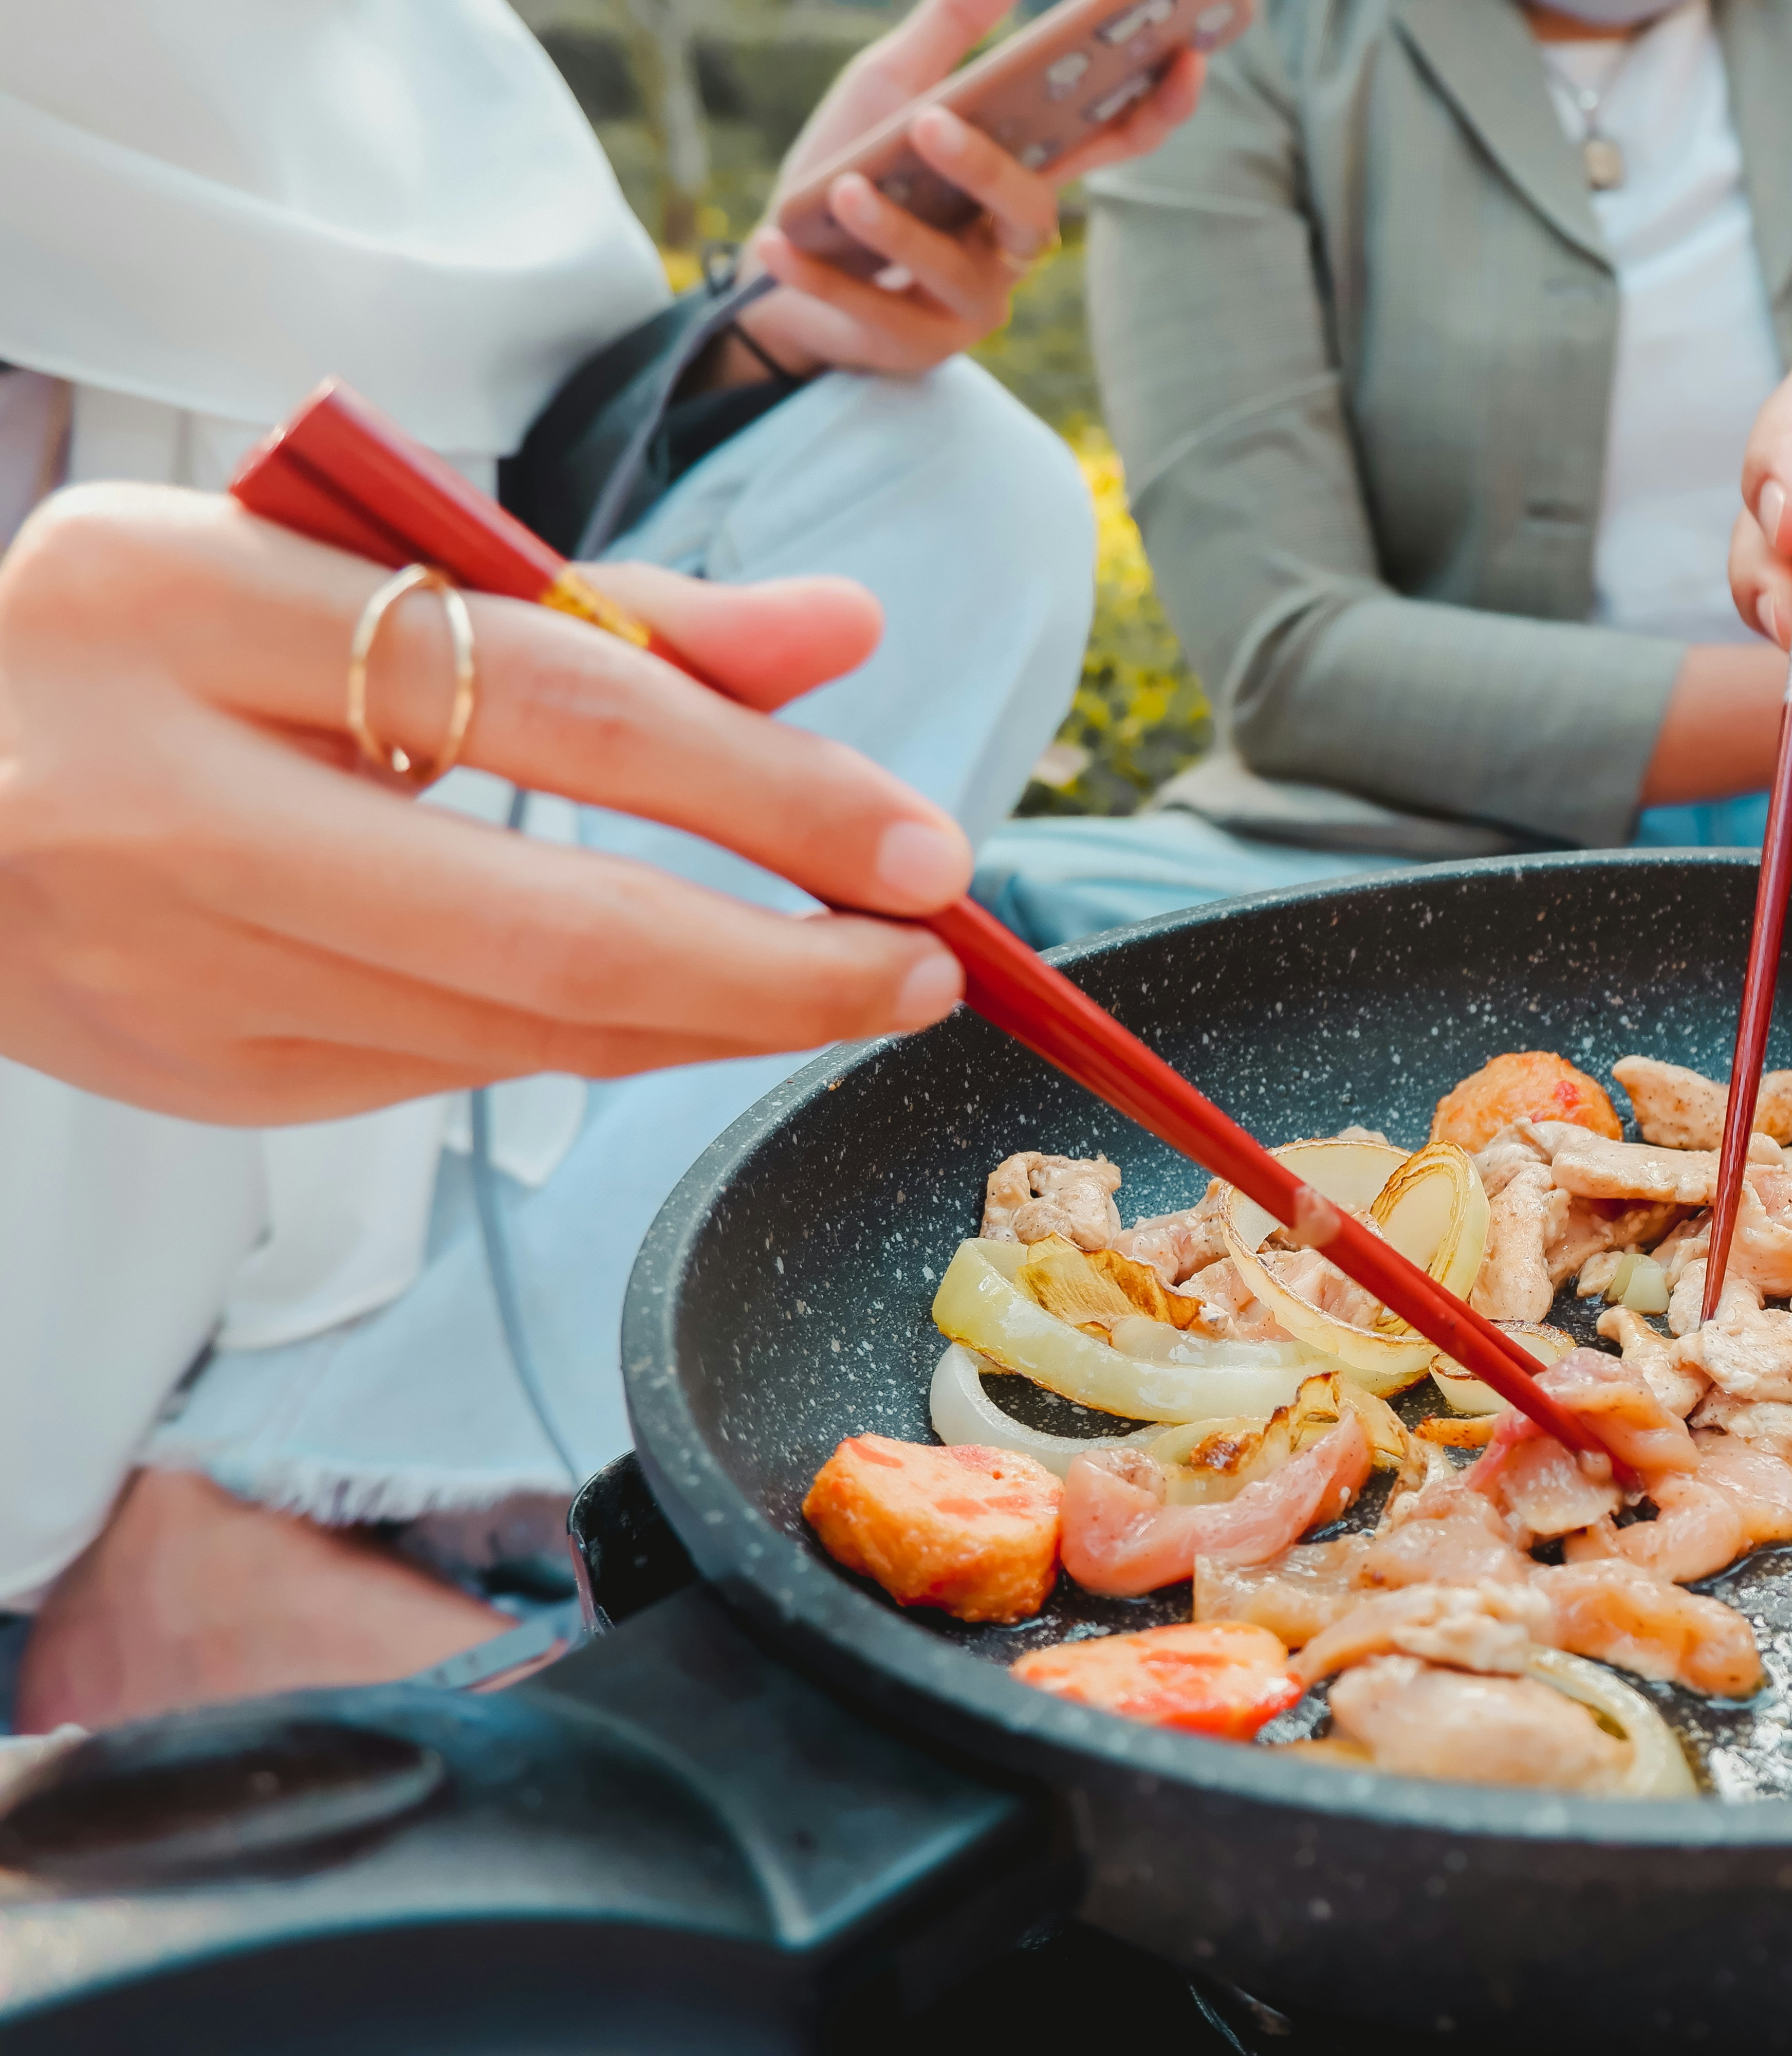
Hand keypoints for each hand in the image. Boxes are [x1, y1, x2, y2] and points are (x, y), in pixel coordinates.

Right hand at [0, 484, 976, 1125]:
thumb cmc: (160, 646)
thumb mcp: (347, 563)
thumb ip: (607, 608)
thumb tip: (844, 635)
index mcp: (190, 601)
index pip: (557, 709)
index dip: (768, 789)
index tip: (924, 846)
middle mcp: (160, 794)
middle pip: (553, 926)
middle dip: (781, 970)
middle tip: (930, 968)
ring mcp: (169, 962)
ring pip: (521, 1027)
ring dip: (716, 1019)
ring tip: (843, 980)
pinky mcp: (196, 1073)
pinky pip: (453, 1070)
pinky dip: (596, 1039)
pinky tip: (684, 1007)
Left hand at [737, 0, 1206, 380]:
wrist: (779, 272)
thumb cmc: (851, 169)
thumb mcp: (889, 89)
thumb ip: (946, 31)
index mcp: (1022, 174)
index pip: (1110, 144)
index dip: (1156, 108)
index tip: (1185, 57)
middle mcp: (1010, 244)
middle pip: (1033, 213)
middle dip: (988, 171)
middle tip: (932, 123)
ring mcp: (970, 302)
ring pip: (953, 271)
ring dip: (893, 231)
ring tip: (842, 187)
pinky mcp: (915, 346)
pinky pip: (872, 314)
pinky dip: (819, 277)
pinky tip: (774, 242)